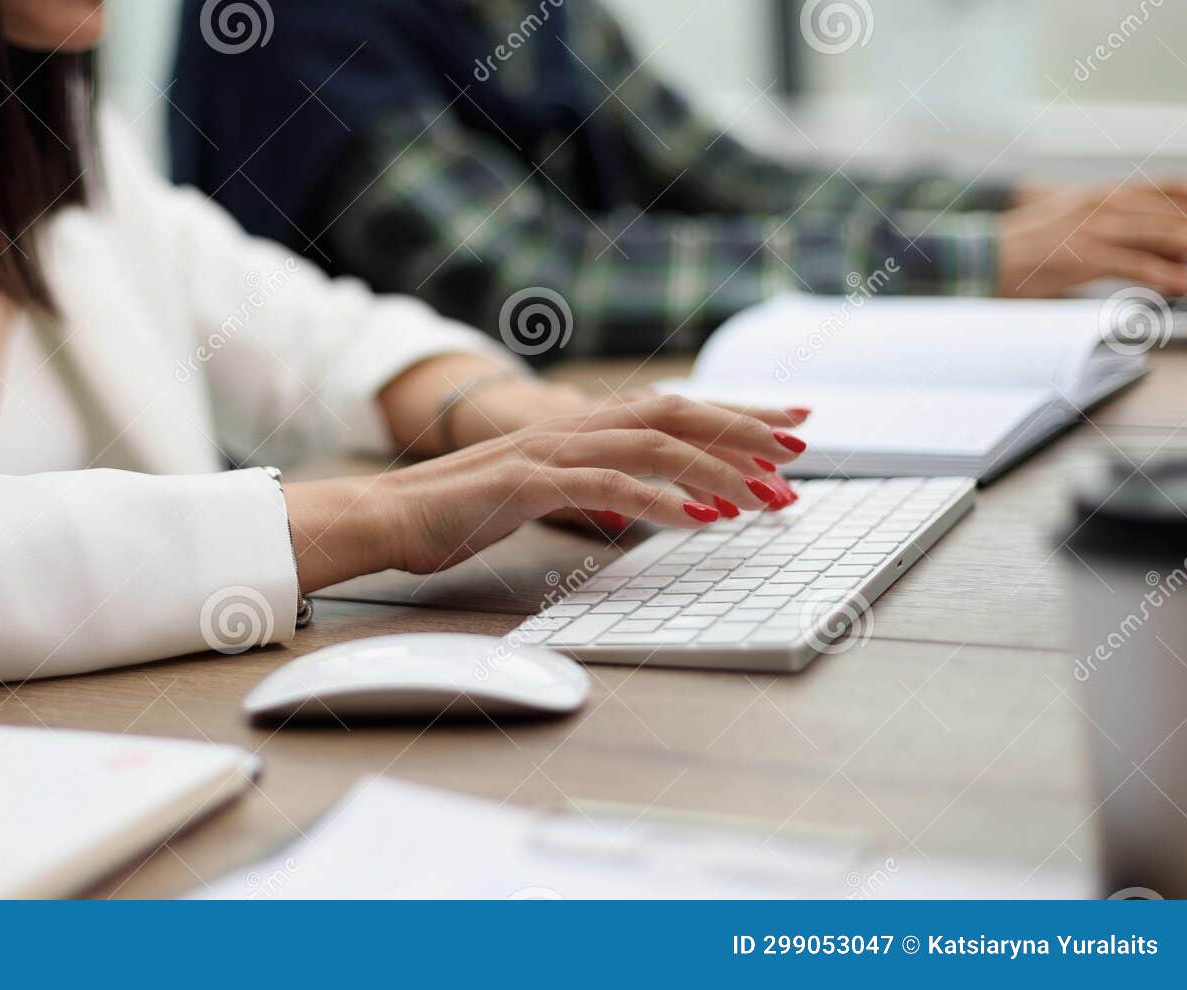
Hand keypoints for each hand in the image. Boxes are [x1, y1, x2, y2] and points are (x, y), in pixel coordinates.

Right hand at [282, 394, 808, 588]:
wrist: (387, 515)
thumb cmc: (459, 512)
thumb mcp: (540, 494)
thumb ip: (593, 490)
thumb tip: (648, 505)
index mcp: (574, 428)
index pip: (669, 408)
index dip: (735, 414)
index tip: (790, 427)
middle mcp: (569, 427)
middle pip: (674, 411)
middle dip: (744, 428)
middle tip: (801, 449)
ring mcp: (549, 450)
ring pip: (652, 442)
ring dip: (716, 468)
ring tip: (766, 494)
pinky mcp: (529, 482)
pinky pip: (607, 486)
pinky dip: (660, 502)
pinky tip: (700, 521)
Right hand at [998, 182, 1186, 296]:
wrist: (985, 256)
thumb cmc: (1024, 245)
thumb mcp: (1069, 220)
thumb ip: (1107, 223)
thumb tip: (1141, 242)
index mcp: (1103, 193)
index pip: (1169, 188)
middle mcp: (1106, 203)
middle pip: (1172, 214)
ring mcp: (1098, 228)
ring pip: (1165, 236)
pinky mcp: (1089, 256)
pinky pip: (1141, 266)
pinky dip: (1168, 277)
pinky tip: (1182, 285)